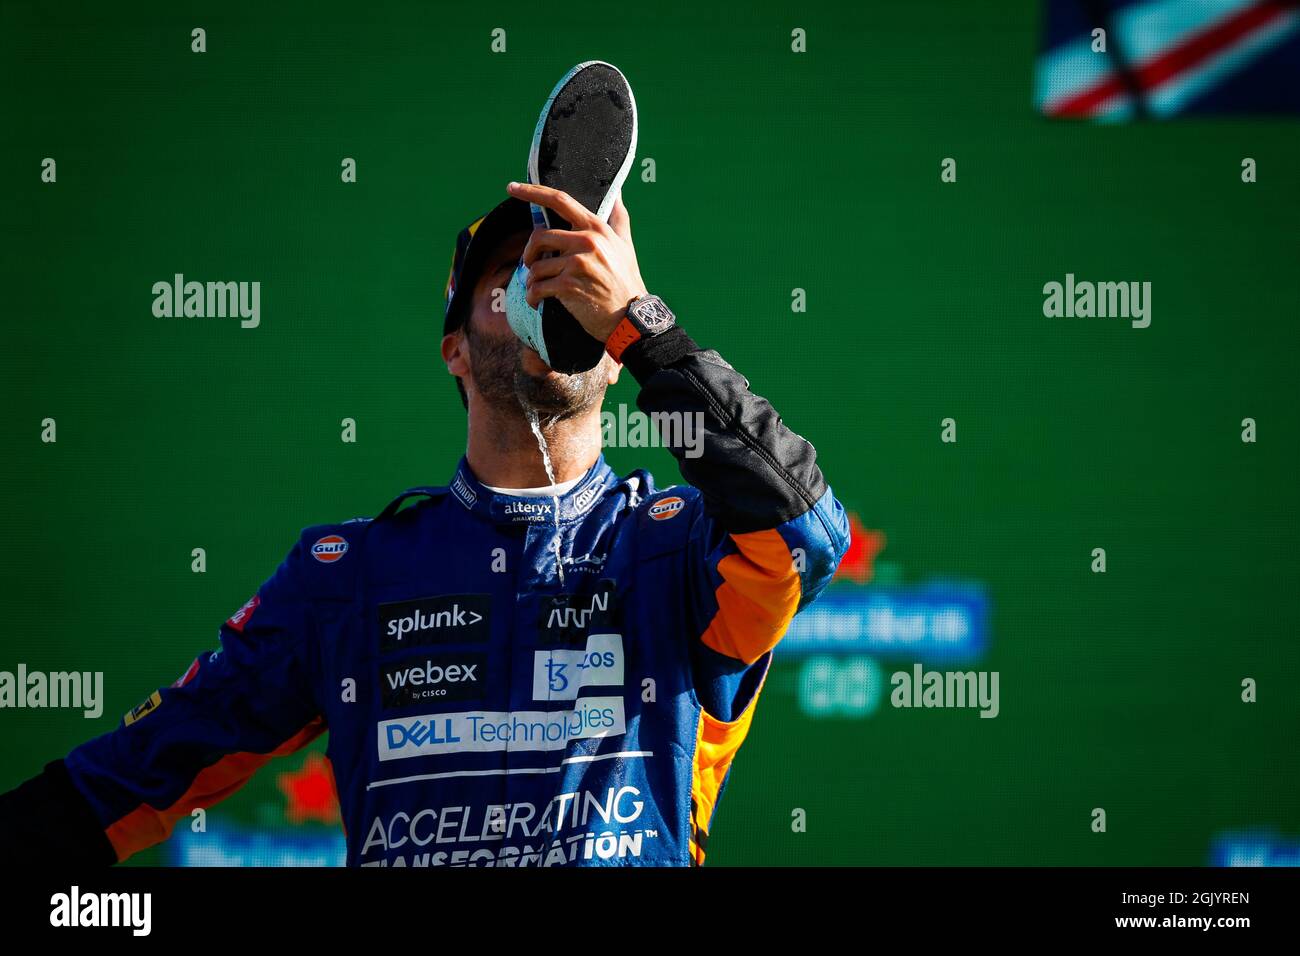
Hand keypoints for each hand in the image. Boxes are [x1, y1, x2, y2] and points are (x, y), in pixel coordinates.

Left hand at [507, 181, 647, 343]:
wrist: (630, 317)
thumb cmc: (626, 280)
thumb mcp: (625, 245)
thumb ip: (619, 218)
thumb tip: (617, 194)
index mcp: (596, 228)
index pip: (560, 201)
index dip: (532, 192)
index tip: (512, 188)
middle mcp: (586, 242)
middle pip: (539, 237)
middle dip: (529, 254)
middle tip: (531, 265)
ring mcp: (577, 263)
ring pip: (536, 267)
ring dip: (532, 281)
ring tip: (539, 290)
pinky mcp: (569, 286)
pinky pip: (537, 287)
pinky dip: (533, 297)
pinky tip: (537, 302)